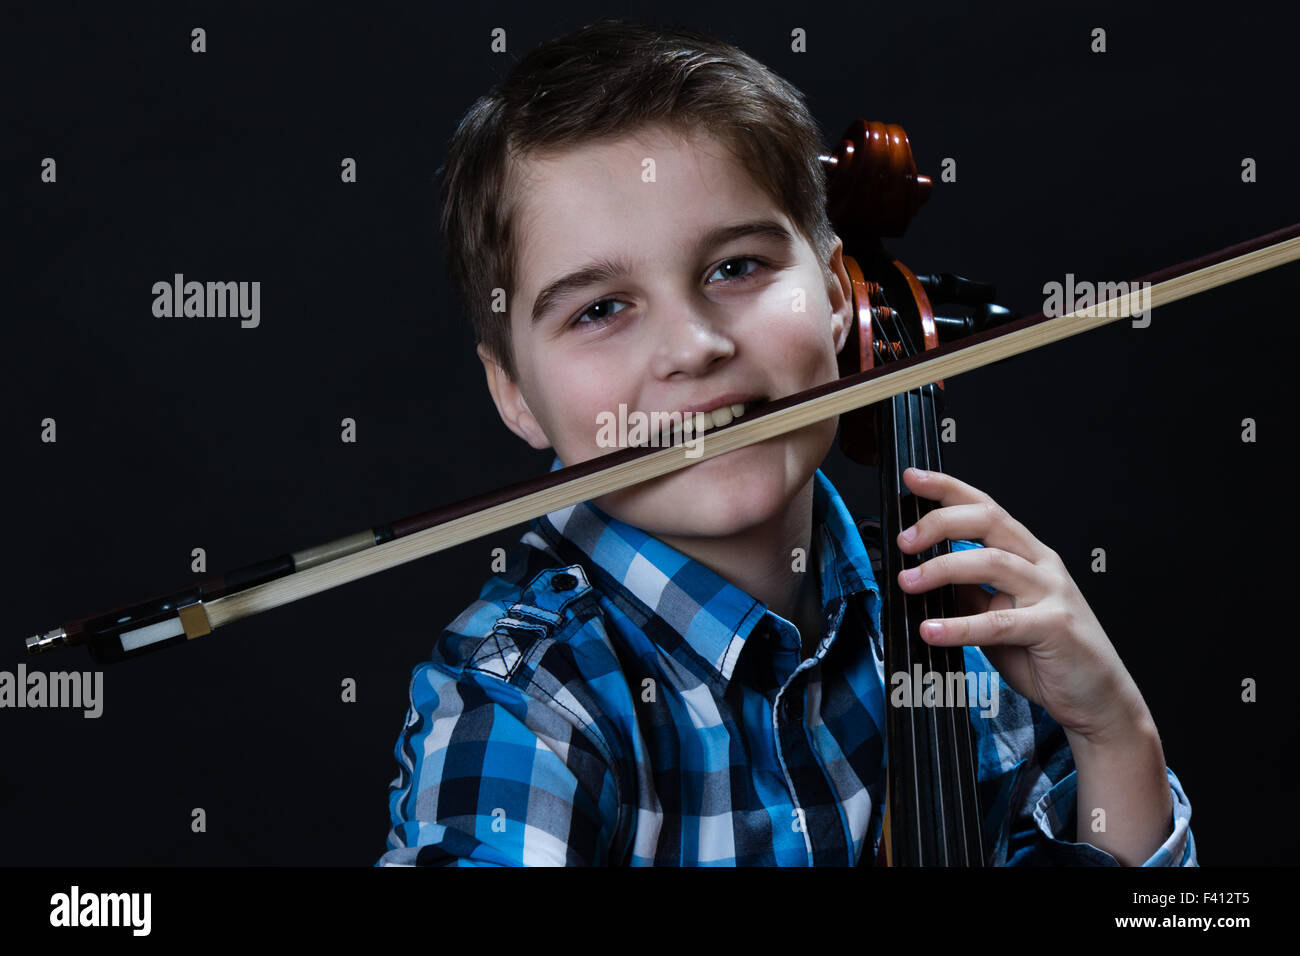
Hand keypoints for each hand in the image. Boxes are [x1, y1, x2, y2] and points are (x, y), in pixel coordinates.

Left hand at [894, 467, 1147, 745]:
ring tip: (907, 583)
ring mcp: (1051, 593)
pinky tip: (931, 631)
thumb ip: (968, 592)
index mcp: (1028, 555)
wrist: (1098, 698)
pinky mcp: (1054, 628)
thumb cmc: (1046, 654)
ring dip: (942, 569)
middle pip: (989, 521)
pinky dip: (960, 625)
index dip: (948, 489)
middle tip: (903, 541)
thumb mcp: (997, 615)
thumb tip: (922, 575)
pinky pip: (999, 622)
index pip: (985, 508)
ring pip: (992, 563)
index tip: (913, 478)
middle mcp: (1042, 566)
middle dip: (940, 522)